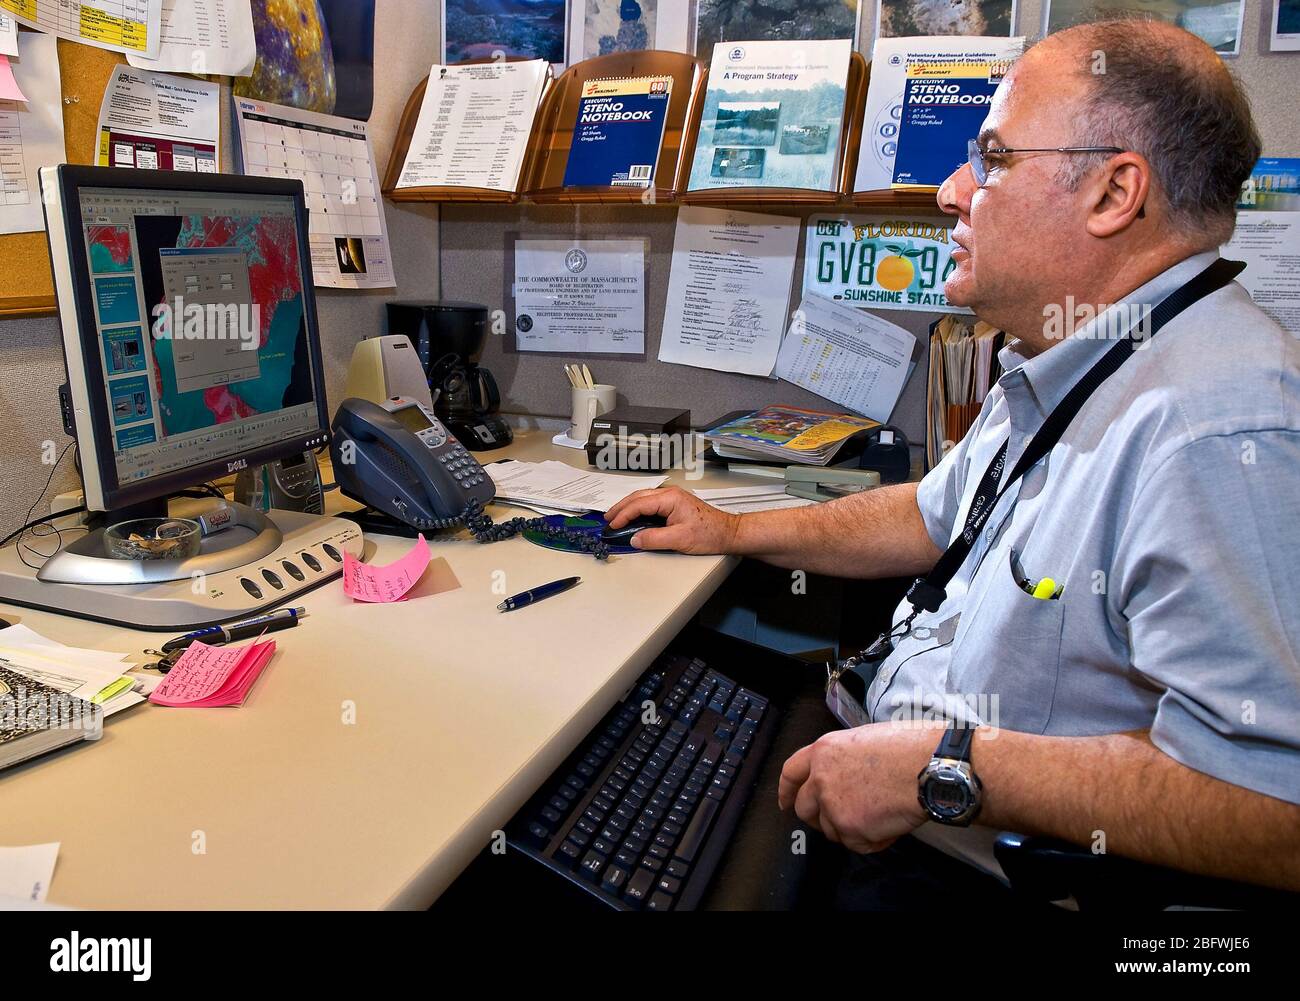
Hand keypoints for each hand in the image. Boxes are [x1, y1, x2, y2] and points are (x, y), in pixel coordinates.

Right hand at [603, 486, 739, 554]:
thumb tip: (635, 539)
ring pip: (644, 498)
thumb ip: (653, 539)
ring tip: (616, 517)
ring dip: (629, 507)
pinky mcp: (676, 504)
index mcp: (670, 498)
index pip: (639, 504)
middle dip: (621, 507)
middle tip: (608, 518)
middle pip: (638, 497)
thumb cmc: (710, 533)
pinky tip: (634, 517)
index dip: (623, 515)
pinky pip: (651, 503)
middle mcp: (670, 494)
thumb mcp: (679, 539)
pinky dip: (639, 509)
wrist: (728, 533)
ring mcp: (673, 498)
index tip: (613, 525)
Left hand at [778, 721, 932, 852]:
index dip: (786, 790)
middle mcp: (821, 779)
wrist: (929, 768)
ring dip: (849, 828)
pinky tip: (888, 823)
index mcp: (824, 752)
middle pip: (804, 808)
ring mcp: (833, 806)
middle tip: (839, 817)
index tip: (785, 801)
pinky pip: (855, 844)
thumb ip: (842, 758)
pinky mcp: (851, 829)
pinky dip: (872, 840)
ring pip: (830, 829)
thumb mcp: (864, 739)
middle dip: (817, 816)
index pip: (790, 773)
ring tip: (877, 813)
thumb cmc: (909, 748)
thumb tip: (842, 773)